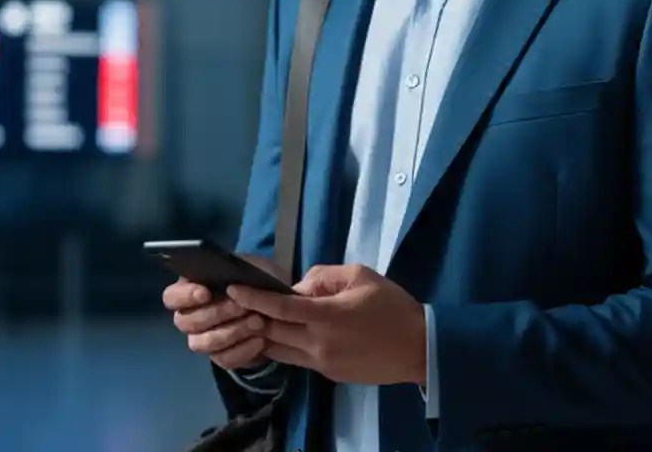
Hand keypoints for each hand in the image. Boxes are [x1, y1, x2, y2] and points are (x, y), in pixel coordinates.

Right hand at [162, 255, 286, 370]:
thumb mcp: (248, 268)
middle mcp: (189, 318)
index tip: (205, 293)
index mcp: (189, 291)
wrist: (274, 308)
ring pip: (202, 343)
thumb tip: (228, 277)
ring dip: (231, 332)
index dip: (184, 296)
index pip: (171, 297)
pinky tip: (260, 340)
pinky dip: (243, 350)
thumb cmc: (254, 282)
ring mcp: (202, 340)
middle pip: (186, 322)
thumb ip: (234, 269)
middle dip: (216, 313)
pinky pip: (224, 359)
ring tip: (258, 322)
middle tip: (242, 305)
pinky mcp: (220, 357)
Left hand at [227, 264, 426, 385]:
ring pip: (279, 351)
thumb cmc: (392, 306)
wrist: (418, 347)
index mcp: (326, 316)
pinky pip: (297, 359)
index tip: (233, 289)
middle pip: (271, 332)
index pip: (279, 308)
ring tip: (252, 320)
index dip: (253, 298)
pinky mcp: (328, 374)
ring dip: (264, 336)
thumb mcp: (361, 276)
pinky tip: (282, 335)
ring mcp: (322, 363)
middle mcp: (318, 343)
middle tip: (236, 304)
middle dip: (252, 317)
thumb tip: (298, 287)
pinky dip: (284, 347)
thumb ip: (324, 277)